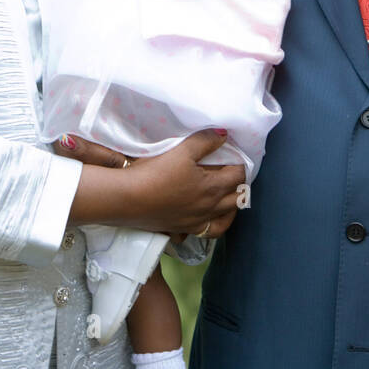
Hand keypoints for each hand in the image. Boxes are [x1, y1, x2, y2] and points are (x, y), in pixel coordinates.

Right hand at [64, 129, 244, 237]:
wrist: (127, 199)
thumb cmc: (155, 172)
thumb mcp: (182, 150)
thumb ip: (205, 141)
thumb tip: (224, 135)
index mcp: (213, 187)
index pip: (238, 176)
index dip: (241, 164)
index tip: (236, 156)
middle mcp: (209, 208)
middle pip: (237, 199)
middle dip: (240, 186)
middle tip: (234, 174)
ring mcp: (196, 222)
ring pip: (225, 220)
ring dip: (231, 208)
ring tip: (227, 198)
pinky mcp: (182, 230)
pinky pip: (206, 233)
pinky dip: (212, 226)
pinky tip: (206, 219)